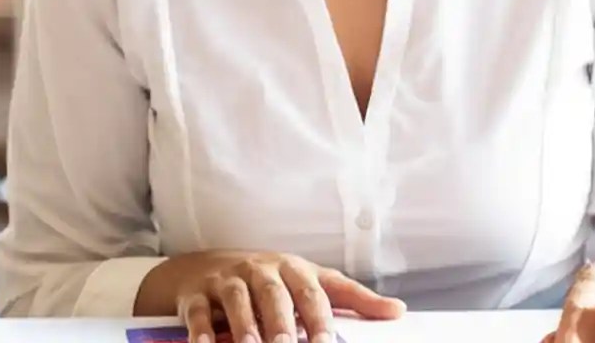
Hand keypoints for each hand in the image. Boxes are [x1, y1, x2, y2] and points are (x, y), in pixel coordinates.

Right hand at [134, 251, 405, 342]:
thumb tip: (397, 311)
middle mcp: (261, 270)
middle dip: (282, 324)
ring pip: (237, 302)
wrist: (207, 265)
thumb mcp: (312, 282)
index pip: (312, 292)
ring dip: (245, 327)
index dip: (320, 317)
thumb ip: (353, 299)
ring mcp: (228, 280)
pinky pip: (197, 311)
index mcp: (294, 269)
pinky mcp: (197, 293)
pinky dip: (200, 330)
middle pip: (274, 296)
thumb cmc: (272, 279)